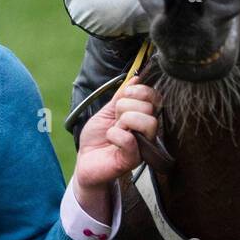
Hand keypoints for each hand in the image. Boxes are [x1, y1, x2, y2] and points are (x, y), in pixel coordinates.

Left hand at [74, 78, 162, 222]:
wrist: (84, 161)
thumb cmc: (96, 138)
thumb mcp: (106, 111)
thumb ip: (120, 96)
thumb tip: (135, 78)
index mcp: (141, 116)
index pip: (155, 97)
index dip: (141, 91)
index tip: (126, 93)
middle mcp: (146, 130)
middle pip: (149, 107)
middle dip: (126, 107)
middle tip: (115, 118)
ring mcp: (142, 145)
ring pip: (147, 122)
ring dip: (124, 120)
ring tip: (114, 128)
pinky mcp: (133, 159)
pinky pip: (130, 140)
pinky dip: (115, 135)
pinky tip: (110, 138)